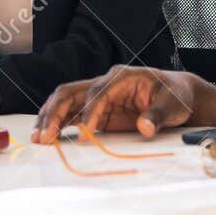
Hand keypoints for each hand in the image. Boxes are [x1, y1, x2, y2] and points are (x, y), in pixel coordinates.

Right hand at [31, 66, 215, 143]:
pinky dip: (59, 125)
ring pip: (66, 102)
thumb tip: (145, 127)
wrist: (177, 96)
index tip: (87, 133)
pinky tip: (48, 137)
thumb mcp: (173, 105)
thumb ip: (158, 115)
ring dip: (50, 118)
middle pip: (71, 92)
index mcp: (122, 76)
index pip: (98, 91)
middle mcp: (105, 82)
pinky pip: (72, 115)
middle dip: (56, 112)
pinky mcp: (97, 110)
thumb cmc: (176, 97)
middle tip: (45, 135)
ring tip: (38, 138)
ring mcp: (99, 96)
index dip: (91, 112)